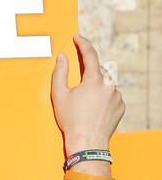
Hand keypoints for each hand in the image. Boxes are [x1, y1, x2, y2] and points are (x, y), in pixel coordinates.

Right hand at [50, 35, 124, 154]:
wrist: (88, 142)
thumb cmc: (71, 119)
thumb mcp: (59, 94)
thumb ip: (60, 72)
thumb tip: (62, 57)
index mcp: (94, 79)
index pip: (90, 54)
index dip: (83, 43)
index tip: (77, 37)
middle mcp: (109, 85)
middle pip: (99, 69)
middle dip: (88, 70)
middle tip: (77, 80)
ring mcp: (117, 96)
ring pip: (106, 83)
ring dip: (96, 84)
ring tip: (84, 99)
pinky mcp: (121, 107)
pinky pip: (112, 95)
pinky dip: (103, 96)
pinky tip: (93, 107)